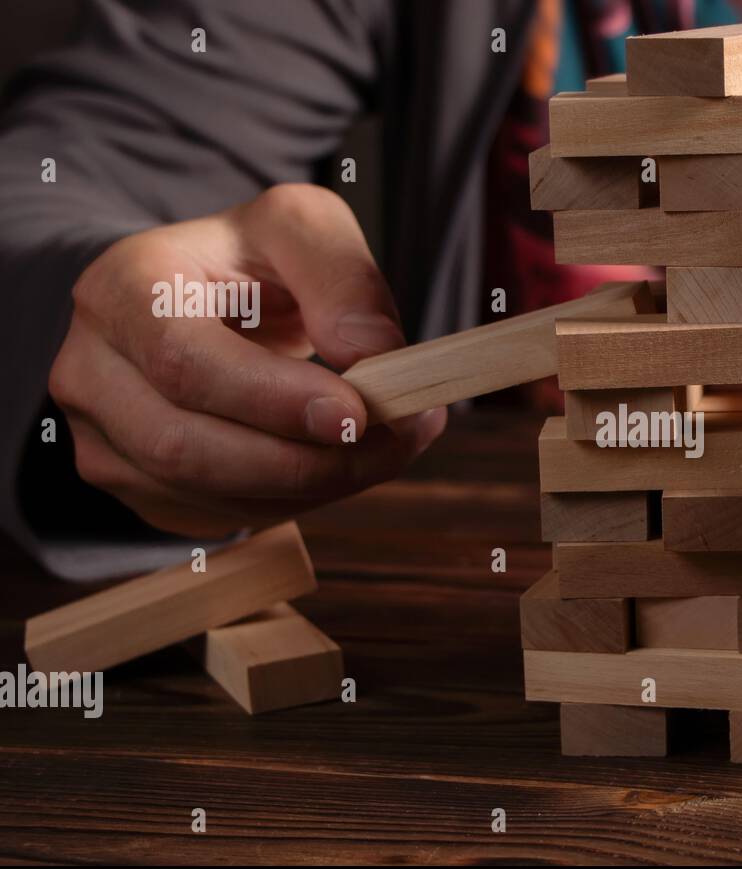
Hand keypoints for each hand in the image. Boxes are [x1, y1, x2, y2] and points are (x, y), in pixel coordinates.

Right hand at [49, 184, 443, 536]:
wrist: (205, 303)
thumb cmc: (250, 264)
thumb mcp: (302, 230)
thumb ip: (342, 276)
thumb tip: (371, 352)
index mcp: (122, 290)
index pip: (182, 361)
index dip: (271, 399)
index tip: (355, 414)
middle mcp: (92, 371)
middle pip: (187, 447)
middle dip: (307, 459)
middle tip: (398, 438)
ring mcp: (103, 440)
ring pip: (211, 495)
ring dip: (317, 484)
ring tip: (387, 445)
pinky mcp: (138, 488)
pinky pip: (223, 516)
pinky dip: (298, 499)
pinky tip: (338, 461)